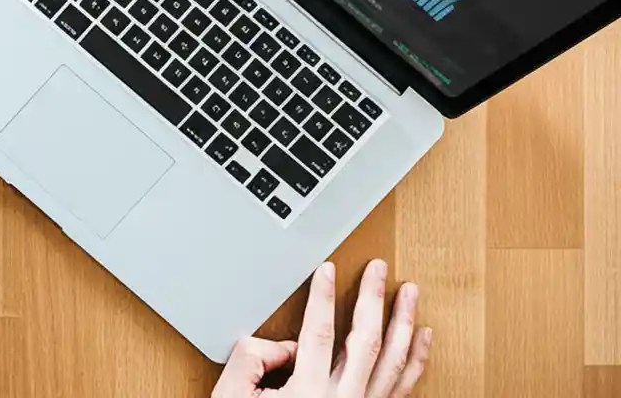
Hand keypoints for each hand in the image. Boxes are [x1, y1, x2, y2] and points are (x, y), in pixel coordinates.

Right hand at [212, 260, 431, 397]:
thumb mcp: (233, 397)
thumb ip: (251, 361)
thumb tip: (280, 343)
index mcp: (308, 393)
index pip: (319, 332)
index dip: (323, 297)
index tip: (328, 270)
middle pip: (366, 341)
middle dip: (373, 300)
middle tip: (379, 270)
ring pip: (393, 361)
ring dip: (404, 323)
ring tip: (409, 293)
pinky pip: (403, 387)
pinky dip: (416, 359)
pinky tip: (421, 336)